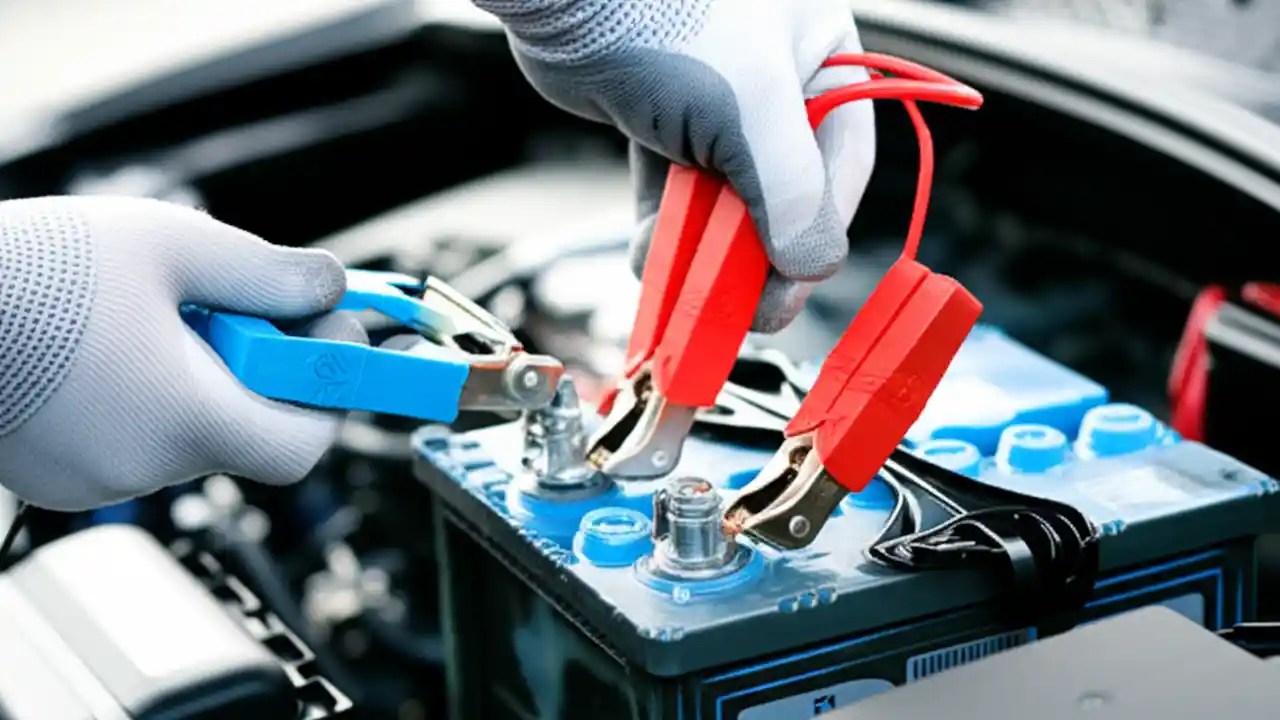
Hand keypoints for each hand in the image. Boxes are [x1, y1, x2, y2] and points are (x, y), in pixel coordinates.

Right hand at [0, 196, 366, 510]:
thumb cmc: (28, 271)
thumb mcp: (170, 244)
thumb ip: (265, 272)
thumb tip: (327, 286)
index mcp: (182, 421)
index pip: (302, 444)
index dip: (328, 390)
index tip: (325, 335)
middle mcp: (142, 467)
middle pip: (247, 430)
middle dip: (260, 366)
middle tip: (234, 304)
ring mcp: (93, 479)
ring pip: (190, 431)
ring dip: (201, 375)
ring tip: (157, 312)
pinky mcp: (57, 473)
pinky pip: (136, 438)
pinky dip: (149, 393)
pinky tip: (113, 340)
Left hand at [476, 0, 875, 330]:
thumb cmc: (662, 15)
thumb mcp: (749, 106)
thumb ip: (791, 192)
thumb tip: (813, 265)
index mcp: (824, 58)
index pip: (841, 168)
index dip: (816, 236)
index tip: (788, 293)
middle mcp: (776, 85)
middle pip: (782, 196)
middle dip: (752, 257)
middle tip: (737, 309)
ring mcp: (717, 108)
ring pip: (724, 205)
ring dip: (701, 255)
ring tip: (681, 286)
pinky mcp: (664, 126)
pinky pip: (676, 198)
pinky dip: (664, 235)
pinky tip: (650, 260)